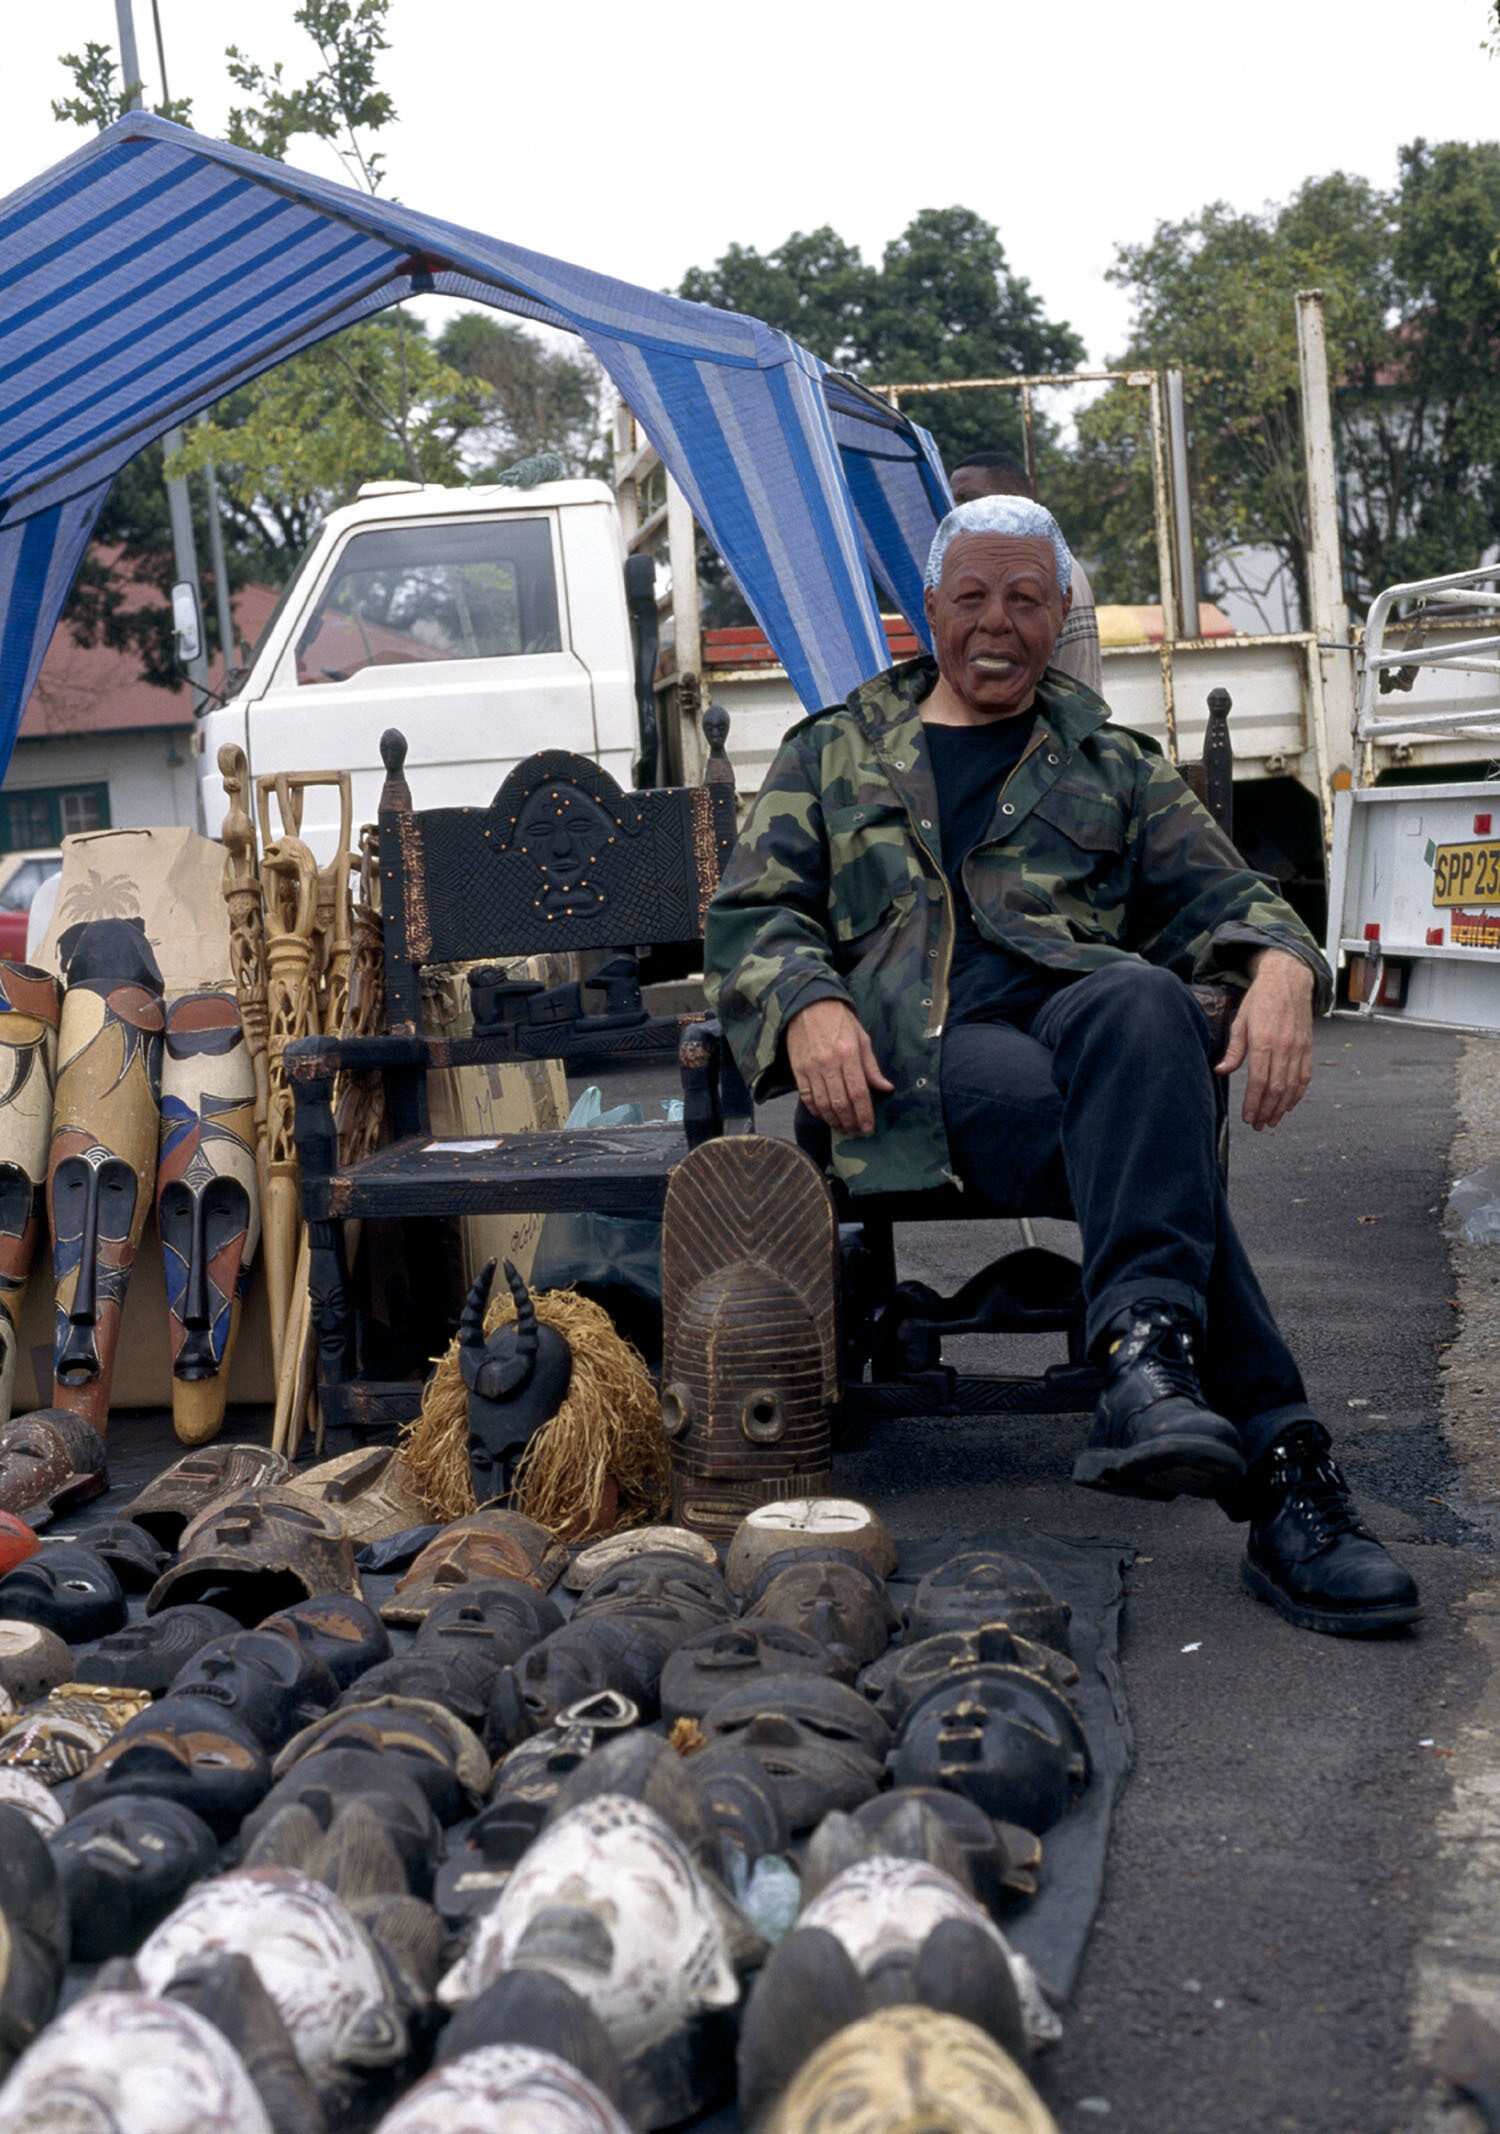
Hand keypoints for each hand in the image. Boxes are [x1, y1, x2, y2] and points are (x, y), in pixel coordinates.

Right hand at [786, 998, 893, 1136]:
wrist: (808, 1004)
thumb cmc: (839, 1020)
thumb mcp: (862, 1038)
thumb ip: (872, 1067)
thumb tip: (886, 1088)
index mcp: (848, 1054)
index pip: (858, 1092)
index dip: (864, 1114)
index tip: (868, 1128)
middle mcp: (828, 1063)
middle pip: (840, 1103)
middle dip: (850, 1122)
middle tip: (857, 1132)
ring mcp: (811, 1068)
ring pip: (823, 1104)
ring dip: (834, 1120)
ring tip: (843, 1128)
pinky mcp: (798, 1070)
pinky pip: (807, 1097)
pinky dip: (817, 1111)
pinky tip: (826, 1116)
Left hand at [1214, 949, 1315, 1129]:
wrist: (1288, 980)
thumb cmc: (1261, 999)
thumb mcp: (1240, 1020)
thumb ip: (1233, 1049)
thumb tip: (1221, 1071)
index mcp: (1264, 1040)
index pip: (1259, 1081)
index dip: (1254, 1103)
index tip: (1248, 1117)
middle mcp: (1284, 1047)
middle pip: (1277, 1089)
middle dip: (1267, 1111)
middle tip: (1259, 1125)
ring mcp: (1299, 1048)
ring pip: (1292, 1087)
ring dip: (1282, 1108)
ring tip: (1272, 1120)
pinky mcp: (1308, 1048)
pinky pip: (1304, 1077)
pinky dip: (1297, 1094)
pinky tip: (1289, 1104)